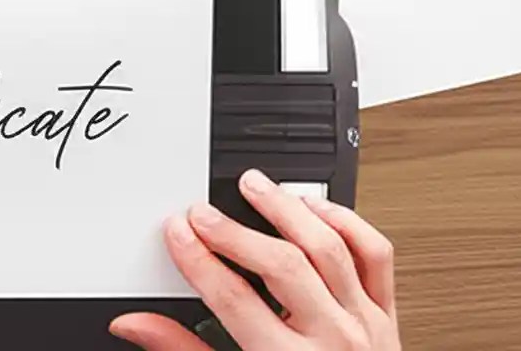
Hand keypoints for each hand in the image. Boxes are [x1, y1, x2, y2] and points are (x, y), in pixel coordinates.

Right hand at [111, 170, 400, 349]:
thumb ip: (182, 349)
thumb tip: (134, 325)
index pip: (234, 300)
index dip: (199, 260)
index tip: (176, 232)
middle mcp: (332, 340)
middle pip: (282, 267)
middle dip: (236, 232)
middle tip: (203, 210)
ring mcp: (365, 323)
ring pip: (329, 249)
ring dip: (288, 210)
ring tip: (256, 185)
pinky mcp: (386, 313)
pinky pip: (374, 255)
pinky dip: (347, 222)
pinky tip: (315, 207)